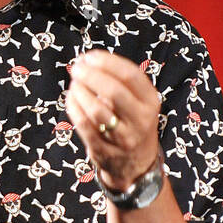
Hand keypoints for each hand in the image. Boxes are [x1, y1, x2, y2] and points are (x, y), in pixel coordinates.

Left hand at [66, 50, 161, 191]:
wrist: (135, 166)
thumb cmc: (131, 123)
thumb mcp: (138, 103)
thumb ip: (118, 82)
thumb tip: (86, 61)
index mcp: (151, 102)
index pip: (130, 75)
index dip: (107, 62)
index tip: (89, 56)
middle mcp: (141, 120)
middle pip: (114, 91)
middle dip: (91, 75)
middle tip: (76, 68)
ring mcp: (123, 138)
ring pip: (97, 110)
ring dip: (80, 92)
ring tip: (74, 84)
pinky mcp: (104, 150)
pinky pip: (85, 126)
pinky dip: (74, 108)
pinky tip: (71, 99)